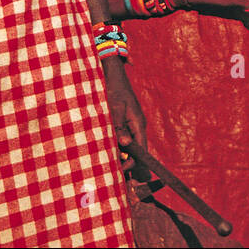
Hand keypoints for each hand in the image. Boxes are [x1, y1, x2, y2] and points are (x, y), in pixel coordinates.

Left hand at [100, 57, 144, 175]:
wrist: (113, 75)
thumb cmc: (114, 90)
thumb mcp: (114, 108)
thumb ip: (119, 126)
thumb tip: (124, 144)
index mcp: (138, 124)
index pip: (141, 150)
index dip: (134, 163)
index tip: (122, 171)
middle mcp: (137, 127)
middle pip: (136, 151)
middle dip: (126, 162)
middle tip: (113, 172)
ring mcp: (132, 125)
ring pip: (129, 146)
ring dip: (121, 155)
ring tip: (108, 164)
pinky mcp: (125, 123)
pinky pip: (124, 139)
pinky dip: (117, 146)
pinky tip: (108, 150)